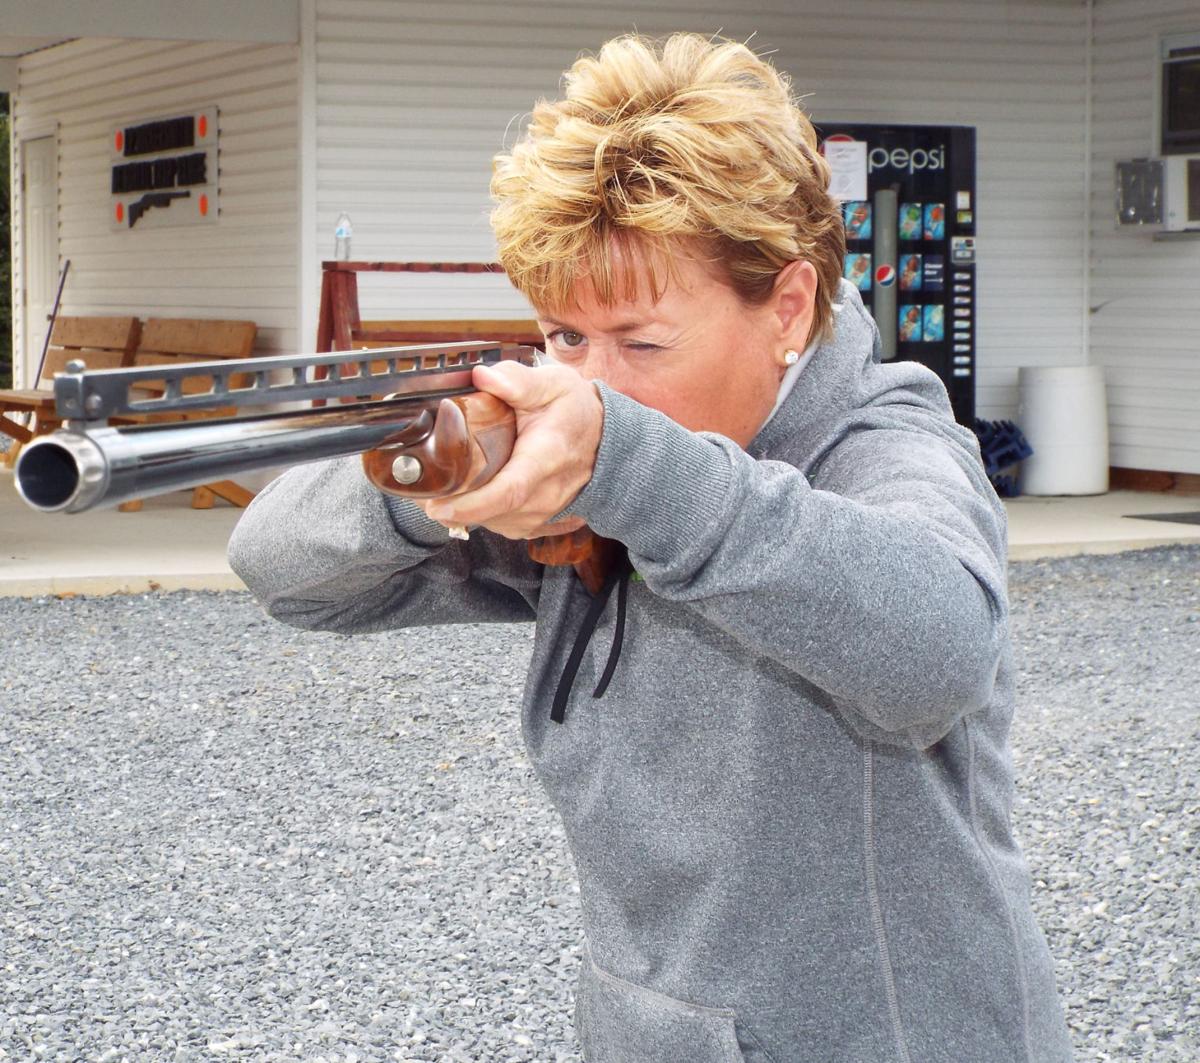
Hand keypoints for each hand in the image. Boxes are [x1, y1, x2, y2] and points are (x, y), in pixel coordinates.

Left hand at [421, 361, 602, 539]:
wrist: (607, 442)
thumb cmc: (577, 412)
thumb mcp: (554, 383)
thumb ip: (518, 380)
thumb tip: (483, 376)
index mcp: (547, 456)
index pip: (510, 491)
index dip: (472, 504)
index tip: (438, 505)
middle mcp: (547, 492)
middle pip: (493, 513)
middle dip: (453, 507)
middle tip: (419, 491)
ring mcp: (544, 512)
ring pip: (494, 523)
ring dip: (464, 511)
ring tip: (440, 490)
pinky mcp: (538, 521)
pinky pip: (502, 525)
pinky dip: (480, 515)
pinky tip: (466, 496)